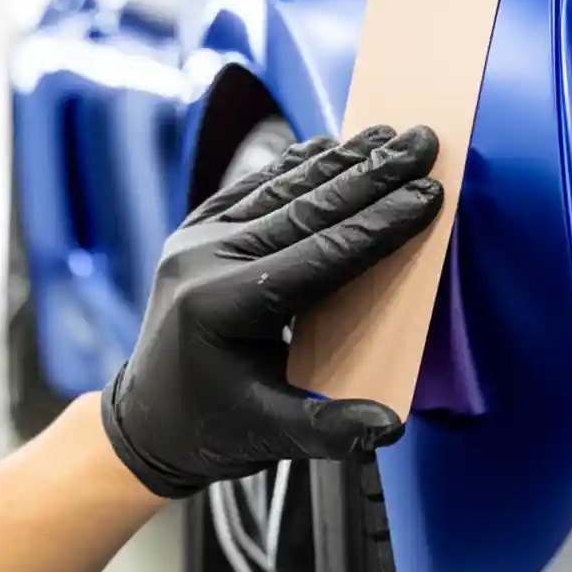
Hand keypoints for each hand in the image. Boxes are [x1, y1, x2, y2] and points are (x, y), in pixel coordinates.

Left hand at [102, 125, 442, 497]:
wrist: (143, 424)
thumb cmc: (212, 431)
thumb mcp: (273, 438)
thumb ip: (333, 430)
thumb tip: (390, 425)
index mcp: (223, 306)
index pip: (321, 255)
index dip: (381, 224)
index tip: (428, 192)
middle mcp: (202, 261)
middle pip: (306, 208)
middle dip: (373, 174)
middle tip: (423, 142)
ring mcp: (194, 240)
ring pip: (282, 188)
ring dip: (342, 159)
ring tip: (390, 134)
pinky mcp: (195, 231)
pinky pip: (254, 187)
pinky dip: (298, 165)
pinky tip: (332, 144)